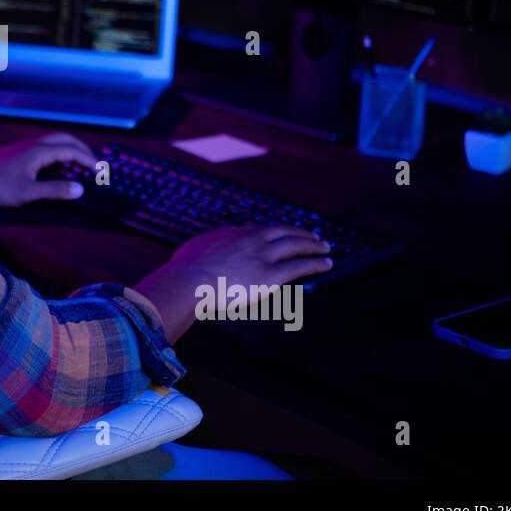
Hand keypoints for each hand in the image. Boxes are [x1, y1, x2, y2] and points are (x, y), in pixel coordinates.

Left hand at [0, 132, 96, 206]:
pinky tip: (56, 166)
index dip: (89, 160)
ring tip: (79, 164)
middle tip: (94, 163)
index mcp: (39, 151)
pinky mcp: (17, 152)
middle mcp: (34, 144)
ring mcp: (24, 146)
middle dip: (83, 149)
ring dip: (70, 149)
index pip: (71, 150)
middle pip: (65, 139)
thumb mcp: (28, 193)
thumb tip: (81, 189)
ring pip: (54, 140)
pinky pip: (45, 145)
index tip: (101, 171)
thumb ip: (55, 190)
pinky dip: (59, 152)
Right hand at [132, 225, 331, 343]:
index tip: (279, 234)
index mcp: (230, 234)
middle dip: (299, 233)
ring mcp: (261, 255)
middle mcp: (249, 239)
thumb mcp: (191, 251)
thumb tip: (196, 255)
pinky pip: (300, 265)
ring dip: (313, 244)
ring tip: (324, 247)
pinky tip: (326, 263)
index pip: (257, 229)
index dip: (272, 232)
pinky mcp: (270, 274)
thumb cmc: (184, 272)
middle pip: (282, 231)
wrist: (189, 281)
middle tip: (312, 236)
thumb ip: (201, 251)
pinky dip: (316, 263)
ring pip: (295, 244)